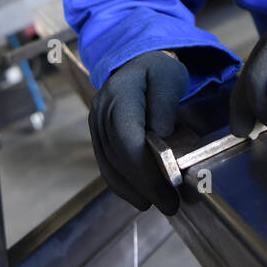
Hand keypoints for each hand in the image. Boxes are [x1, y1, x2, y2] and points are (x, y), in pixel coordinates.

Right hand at [88, 50, 189, 215]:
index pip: (128, 139)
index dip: (146, 170)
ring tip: (156, 204)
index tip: (168, 191)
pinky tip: (138, 195)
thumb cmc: (158, 69)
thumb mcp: (170, 76)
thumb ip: (165, 103)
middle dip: (143, 185)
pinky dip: (121, 182)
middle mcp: (102, 110)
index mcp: (120, 94)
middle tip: (169, 205)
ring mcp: (96, 122)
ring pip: (109, 163)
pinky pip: (105, 162)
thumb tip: (161, 134)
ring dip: (131, 188)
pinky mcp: (97, 133)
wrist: (136, 60)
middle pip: (118, 156)